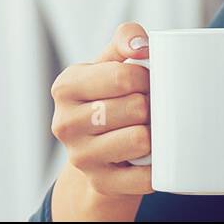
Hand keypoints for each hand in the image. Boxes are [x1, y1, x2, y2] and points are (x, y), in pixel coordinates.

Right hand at [49, 22, 152, 196]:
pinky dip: (157, 166)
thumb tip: (142, 45)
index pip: (124, 77)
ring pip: (141, 140)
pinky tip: (151, 158)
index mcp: (66, 87)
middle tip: (147, 108)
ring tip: (146, 129)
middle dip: (151, 105)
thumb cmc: (110, 96)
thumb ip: (126, 39)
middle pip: (136, 108)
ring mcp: (80, 157)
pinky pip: (145, 176)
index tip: (146, 81)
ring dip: (154, 134)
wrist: (100, 150)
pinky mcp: (100, 183)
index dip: (147, 77)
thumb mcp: (112, 62)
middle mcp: (65, 123)